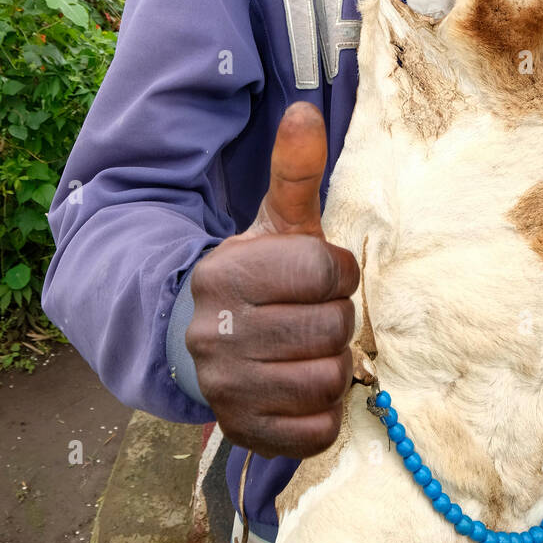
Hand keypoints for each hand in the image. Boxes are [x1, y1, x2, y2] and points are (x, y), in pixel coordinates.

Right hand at [186, 102, 358, 457]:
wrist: (202, 337)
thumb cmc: (258, 274)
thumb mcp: (276, 222)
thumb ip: (295, 171)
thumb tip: (305, 110)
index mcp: (227, 274)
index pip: (326, 272)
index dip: (339, 272)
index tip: (325, 274)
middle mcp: (217, 334)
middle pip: (332, 328)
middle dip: (336, 318)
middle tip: (315, 313)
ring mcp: (226, 388)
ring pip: (328, 379)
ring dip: (332, 364)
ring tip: (308, 347)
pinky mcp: (242, 431)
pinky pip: (317, 430)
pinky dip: (322, 411)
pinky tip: (302, 385)